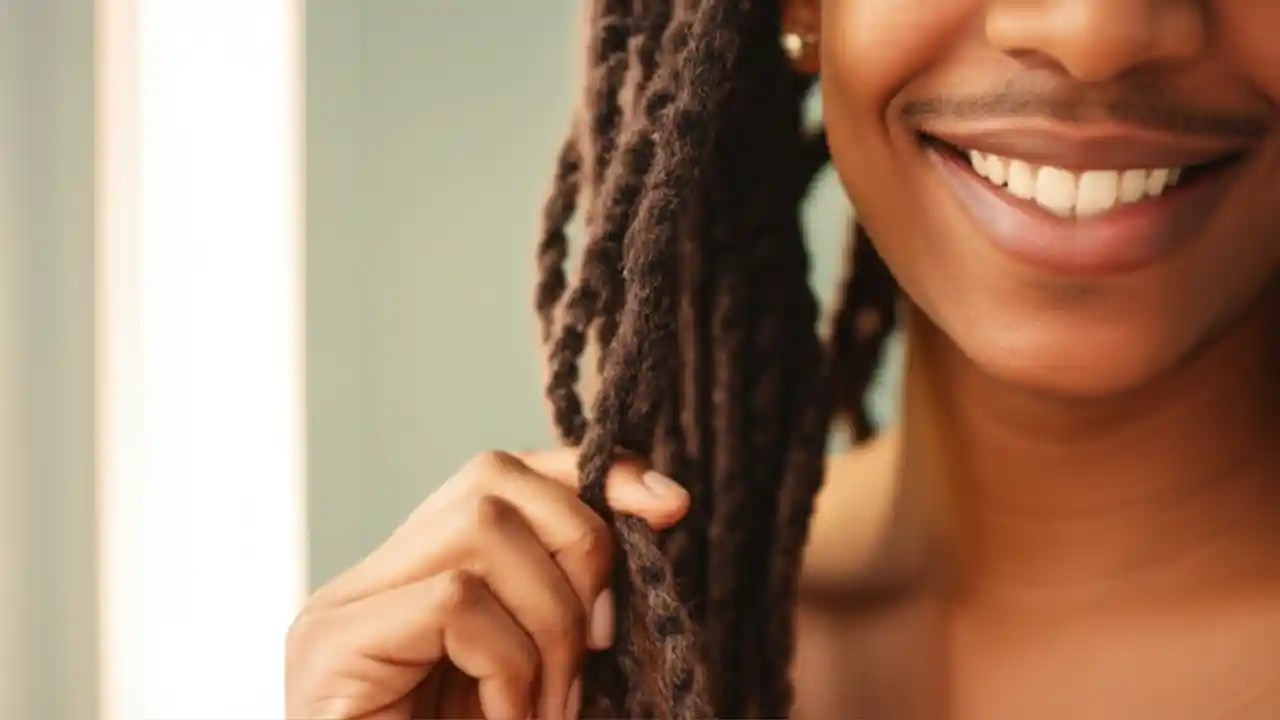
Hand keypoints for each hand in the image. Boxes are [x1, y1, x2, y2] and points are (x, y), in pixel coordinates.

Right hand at [285, 448, 690, 719]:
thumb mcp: (551, 677)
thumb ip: (581, 602)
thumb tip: (662, 502)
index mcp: (415, 582)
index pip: (504, 472)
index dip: (591, 474)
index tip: (669, 504)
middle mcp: (368, 583)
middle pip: (493, 479)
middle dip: (579, 556)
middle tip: (596, 656)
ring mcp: (340, 612)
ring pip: (483, 528)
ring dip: (551, 624)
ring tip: (547, 710)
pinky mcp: (331, 648)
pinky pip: (457, 601)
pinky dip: (509, 665)